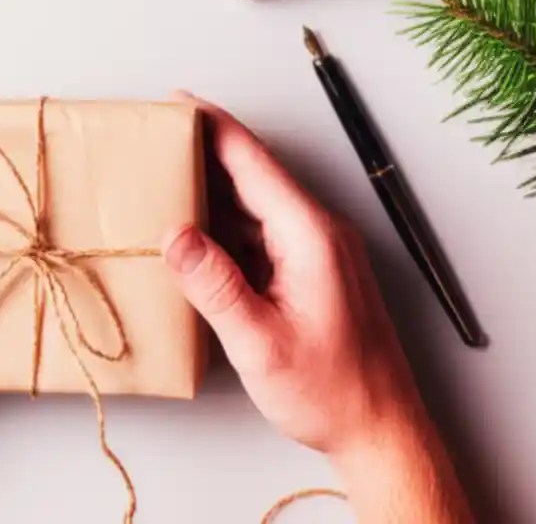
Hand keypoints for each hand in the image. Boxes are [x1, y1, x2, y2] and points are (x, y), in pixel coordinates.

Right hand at [162, 94, 472, 522]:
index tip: (175, 103)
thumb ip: (215, 286)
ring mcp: (315, 252)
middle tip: (154, 142)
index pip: (254, 163)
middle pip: (253, 177)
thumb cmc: (332, 392)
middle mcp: (316, 233)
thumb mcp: (261, 343)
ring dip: (210, 195)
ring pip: (254, 207)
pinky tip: (193, 240)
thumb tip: (174, 234)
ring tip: (161, 185)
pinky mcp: (310, 273)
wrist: (381, 431)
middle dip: (203, 155)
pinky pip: (261, 235)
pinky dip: (225, 230)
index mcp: (309, 236)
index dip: (213, 128)